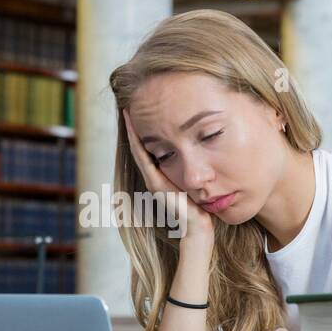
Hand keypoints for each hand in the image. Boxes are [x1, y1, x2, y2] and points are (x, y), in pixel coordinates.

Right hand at [122, 108, 213, 245]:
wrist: (198, 226)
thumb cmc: (201, 207)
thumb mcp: (196, 182)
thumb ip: (194, 169)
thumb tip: (203, 155)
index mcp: (162, 175)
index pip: (150, 147)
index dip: (145, 129)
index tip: (144, 110)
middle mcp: (154, 176)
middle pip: (141, 145)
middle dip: (135, 125)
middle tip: (131, 104)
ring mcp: (153, 179)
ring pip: (139, 149)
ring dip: (132, 130)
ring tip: (127, 112)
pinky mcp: (155, 182)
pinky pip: (143, 157)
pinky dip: (137, 142)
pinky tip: (134, 128)